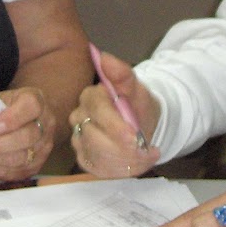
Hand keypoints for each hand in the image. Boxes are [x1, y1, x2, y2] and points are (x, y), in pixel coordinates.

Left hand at [0, 86, 55, 179]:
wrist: (30, 119)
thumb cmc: (10, 108)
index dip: (12, 119)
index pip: (31, 107)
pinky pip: (16, 173)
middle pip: (27, 137)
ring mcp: (43, 147)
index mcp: (37, 101)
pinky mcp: (37, 165)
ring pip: (21, 159)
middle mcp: (46, 124)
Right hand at [67, 49, 160, 176]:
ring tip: (145, 154)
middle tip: (146, 149)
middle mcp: (78, 118)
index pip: (98, 112)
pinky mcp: (84, 158)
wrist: (140, 123)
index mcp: (90, 97)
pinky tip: (135, 162)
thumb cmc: (137, 104)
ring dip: (125, 159)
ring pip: (98, 155)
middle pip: (95, 138)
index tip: (136, 136)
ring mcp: (78, 139)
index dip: (117, 126)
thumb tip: (105, 57)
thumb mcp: (136, 88)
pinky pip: (99, 169)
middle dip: (124, 147)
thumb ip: (122, 74)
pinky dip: (121, 169)